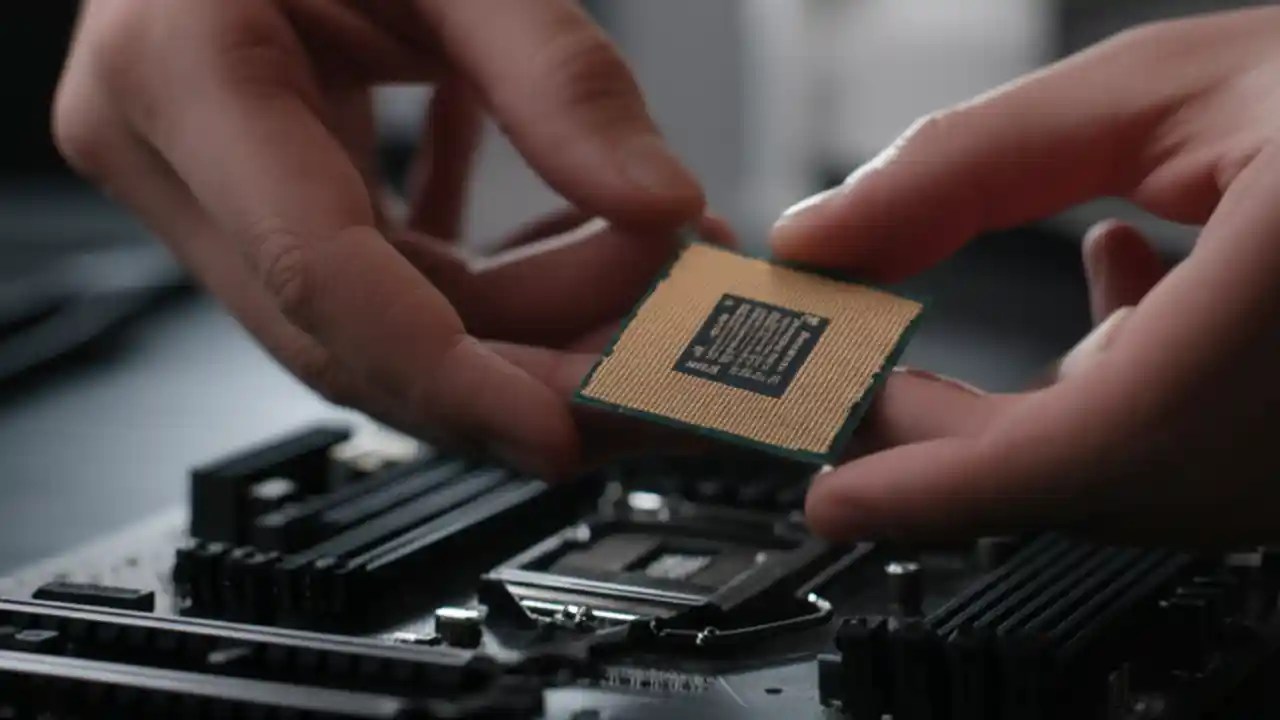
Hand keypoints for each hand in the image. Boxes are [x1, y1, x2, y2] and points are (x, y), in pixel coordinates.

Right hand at [53, 0, 707, 477]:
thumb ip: (554, 73)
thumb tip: (655, 198)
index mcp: (182, 73)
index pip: (317, 277)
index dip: (448, 377)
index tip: (559, 433)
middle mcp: (173, 157)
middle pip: (359, 334)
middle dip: (525, 367)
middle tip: (660, 360)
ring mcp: (210, 188)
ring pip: (385, 322)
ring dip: (531, 316)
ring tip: (652, 261)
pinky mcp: (259, 198)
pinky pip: (384, 278)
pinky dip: (492, 274)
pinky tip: (583, 233)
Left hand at [771, 8, 1279, 544]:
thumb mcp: (1166, 88)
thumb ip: (972, 165)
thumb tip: (829, 236)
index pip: (1089, 446)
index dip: (941, 485)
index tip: (834, 494)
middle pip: (1096, 480)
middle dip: (957, 451)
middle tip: (873, 393)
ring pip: (1139, 481)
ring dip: (1027, 427)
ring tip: (953, 365)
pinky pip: (1193, 457)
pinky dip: (1112, 401)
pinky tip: (1116, 293)